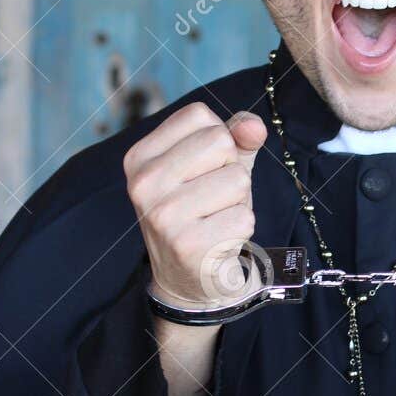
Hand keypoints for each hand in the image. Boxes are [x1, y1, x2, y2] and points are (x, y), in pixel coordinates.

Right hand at [123, 103, 266, 310]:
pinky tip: (219, 241)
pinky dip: (241, 230)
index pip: (200, 115)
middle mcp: (143, 183)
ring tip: (216, 220)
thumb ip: (237, 136)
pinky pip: (244, 217)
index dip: (219, 141)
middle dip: (231, 170)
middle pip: (221, 142)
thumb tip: (254, 126)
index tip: (203, 171)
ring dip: (239, 203)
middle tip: (212, 199)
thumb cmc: (206, 212)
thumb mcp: (217, 165)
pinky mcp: (187, 246)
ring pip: (237, 179)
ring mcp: (162, 216)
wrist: (191, 279)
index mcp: (140, 157)